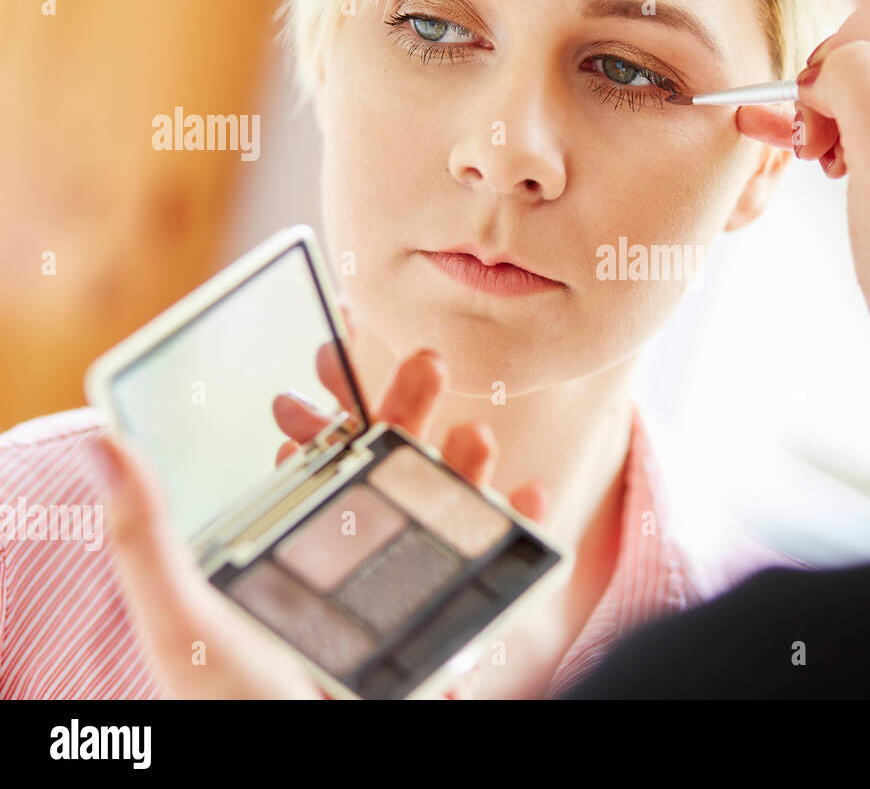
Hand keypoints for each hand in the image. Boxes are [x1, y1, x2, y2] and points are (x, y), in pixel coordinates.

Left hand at [96, 347, 546, 697]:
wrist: (313, 774)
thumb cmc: (237, 711)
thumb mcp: (187, 624)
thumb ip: (147, 539)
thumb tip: (107, 446)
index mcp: (291, 557)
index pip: (312, 465)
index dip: (326, 409)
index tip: (332, 355)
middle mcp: (353, 570)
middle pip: (388, 470)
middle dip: (409, 410)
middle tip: (424, 361)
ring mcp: (406, 598)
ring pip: (445, 509)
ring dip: (466, 464)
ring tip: (478, 437)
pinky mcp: (452, 629)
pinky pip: (498, 571)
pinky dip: (521, 531)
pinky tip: (530, 499)